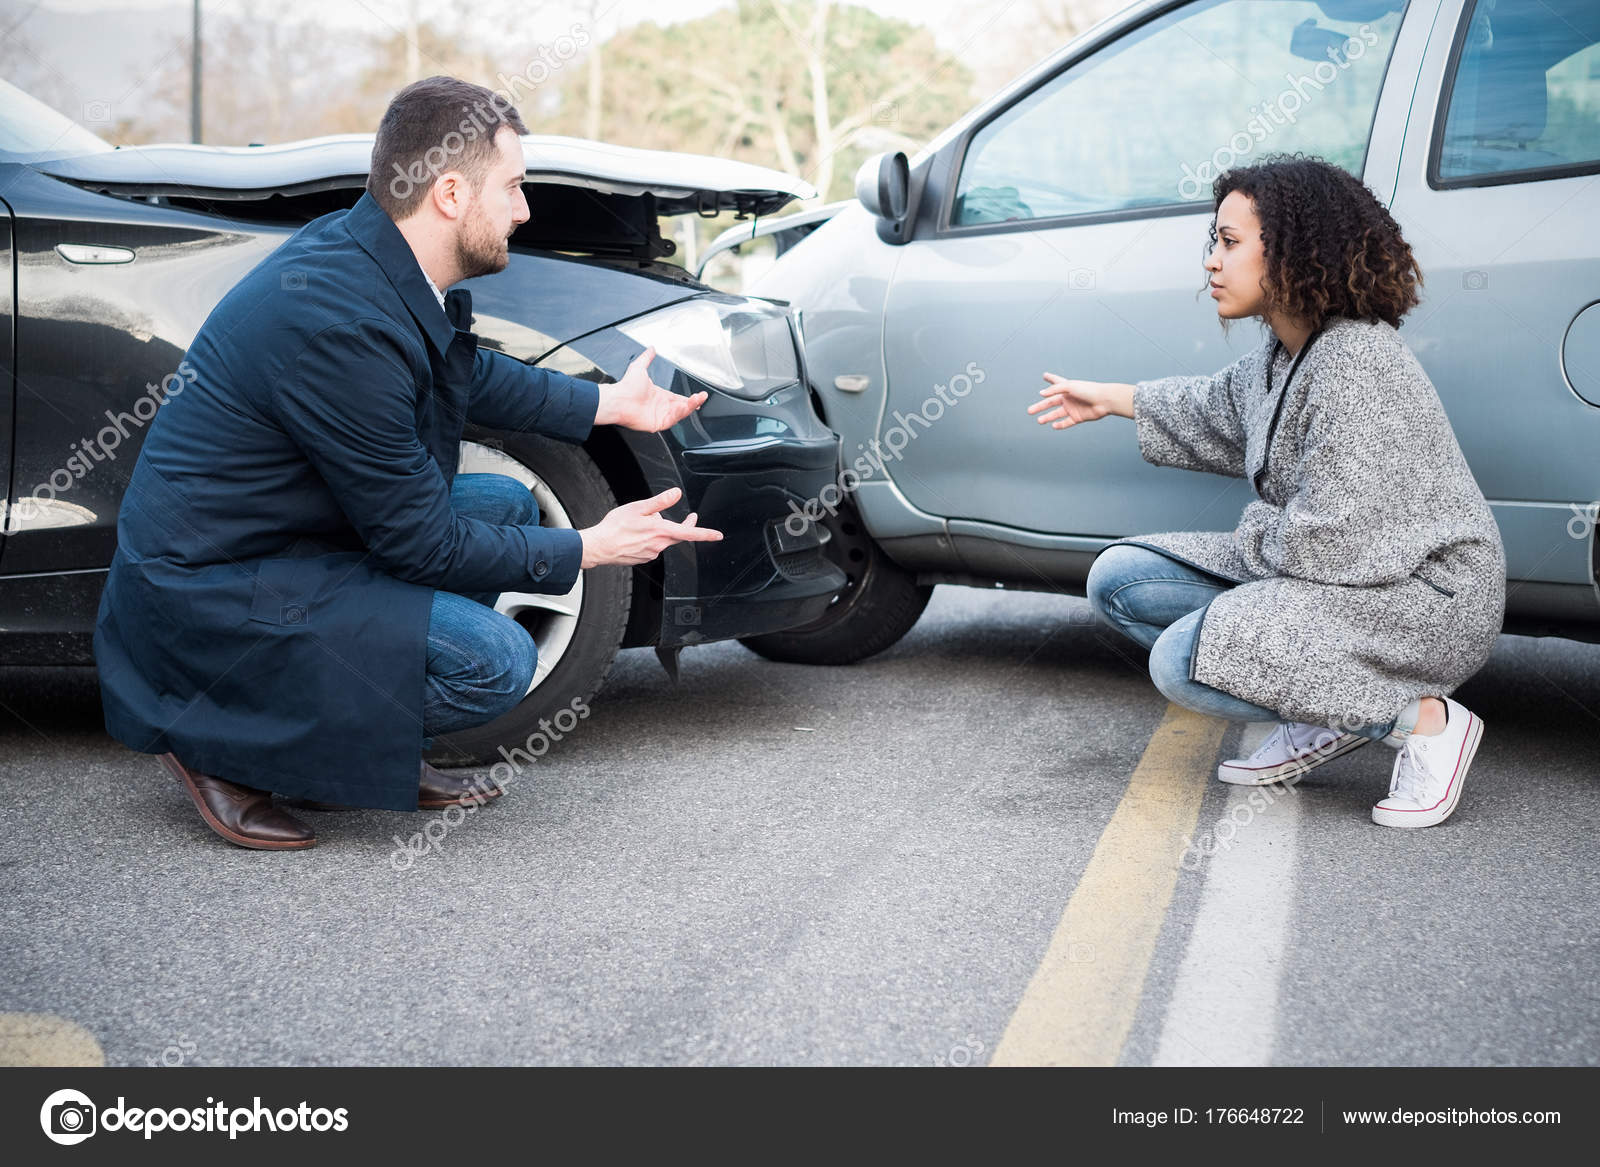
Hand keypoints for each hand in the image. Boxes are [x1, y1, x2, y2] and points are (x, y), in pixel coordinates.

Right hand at [579, 487, 722, 568]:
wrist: (600, 546)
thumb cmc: (616, 527)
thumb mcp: (639, 508)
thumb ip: (661, 501)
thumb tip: (676, 493)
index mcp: (661, 531)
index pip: (690, 533)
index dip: (706, 534)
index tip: (718, 535)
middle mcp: (659, 545)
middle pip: (678, 535)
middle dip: (682, 526)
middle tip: (688, 517)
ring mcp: (651, 553)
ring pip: (663, 540)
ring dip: (659, 531)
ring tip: (641, 523)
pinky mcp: (643, 558)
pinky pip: (652, 547)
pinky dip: (649, 539)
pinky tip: (635, 534)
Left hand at [594, 347, 708, 431]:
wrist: (618, 399)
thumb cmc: (626, 386)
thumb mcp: (639, 367)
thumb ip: (647, 357)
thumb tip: (651, 348)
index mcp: (659, 396)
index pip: (678, 398)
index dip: (689, 397)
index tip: (699, 394)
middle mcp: (661, 406)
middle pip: (682, 406)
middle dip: (694, 402)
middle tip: (702, 397)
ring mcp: (660, 415)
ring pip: (680, 413)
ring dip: (689, 407)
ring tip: (696, 400)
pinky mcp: (657, 423)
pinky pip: (672, 420)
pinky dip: (679, 413)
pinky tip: (683, 406)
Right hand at [1028, 374, 1133, 427]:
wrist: (1104, 400)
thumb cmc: (1088, 390)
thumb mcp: (1069, 386)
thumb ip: (1054, 390)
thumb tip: (1041, 394)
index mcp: (1066, 388)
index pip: (1056, 382)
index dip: (1050, 378)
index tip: (1045, 375)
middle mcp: (1068, 398)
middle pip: (1051, 403)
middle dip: (1040, 406)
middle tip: (1029, 411)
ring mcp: (1072, 408)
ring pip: (1056, 414)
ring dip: (1048, 417)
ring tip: (1039, 421)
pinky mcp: (1078, 417)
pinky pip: (1066, 422)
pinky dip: (1060, 425)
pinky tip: (1054, 426)